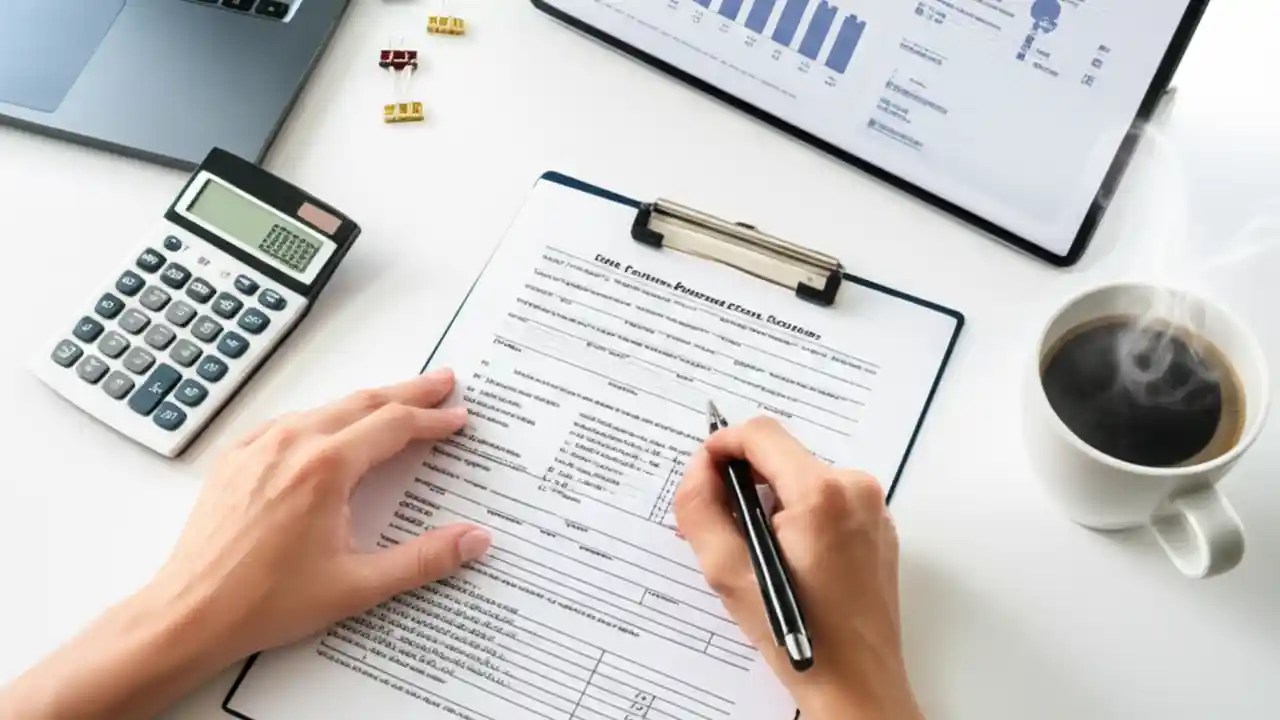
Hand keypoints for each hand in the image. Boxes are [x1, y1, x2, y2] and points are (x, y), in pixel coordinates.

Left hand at [0, 369, 491, 719]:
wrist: (190, 614)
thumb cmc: (262, 601)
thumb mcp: (358, 585)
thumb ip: (424, 559)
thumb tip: (472, 539)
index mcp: (326, 468)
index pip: (394, 425)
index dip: (432, 419)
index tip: (456, 418)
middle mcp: (291, 444)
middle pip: (364, 402)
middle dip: (409, 391)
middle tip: (441, 383)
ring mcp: (258, 447)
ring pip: (326, 408)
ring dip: (366, 402)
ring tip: (394, 402)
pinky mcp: (235, 459)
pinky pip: (288, 423)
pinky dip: (322, 418)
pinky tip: (329, 427)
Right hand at [675, 417, 920, 719]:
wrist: (856, 682)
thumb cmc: (800, 633)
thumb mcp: (728, 572)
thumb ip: (701, 509)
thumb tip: (698, 470)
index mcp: (821, 493)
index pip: (760, 433)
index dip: (722, 446)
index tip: (703, 473)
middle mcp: (856, 489)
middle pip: (782, 456)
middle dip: (745, 482)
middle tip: (722, 525)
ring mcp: (873, 508)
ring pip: (803, 478)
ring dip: (772, 502)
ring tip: (758, 553)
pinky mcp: (878, 526)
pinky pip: (828, 500)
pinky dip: (800, 516)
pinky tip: (789, 560)